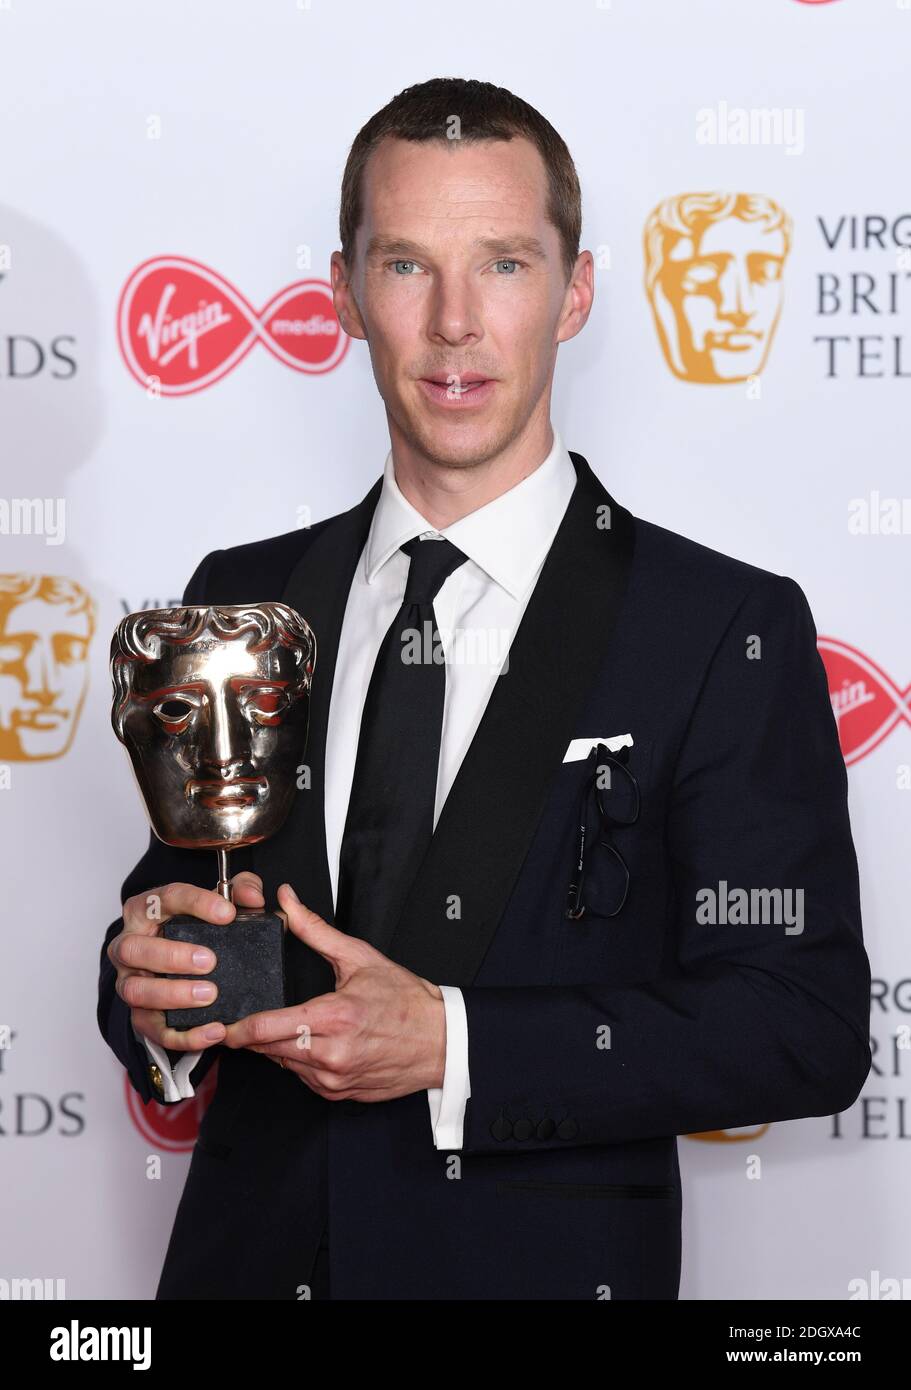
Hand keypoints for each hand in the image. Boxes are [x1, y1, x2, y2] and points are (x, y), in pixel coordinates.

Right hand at [108, 871, 265, 1052]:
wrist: (181, 965)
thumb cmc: (197, 929)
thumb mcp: (218, 903)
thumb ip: (239, 890)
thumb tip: (254, 897)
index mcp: (145, 910)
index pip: (164, 898)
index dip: (196, 903)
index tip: (228, 913)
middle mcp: (129, 945)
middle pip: (133, 948)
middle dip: (171, 956)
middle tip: (209, 961)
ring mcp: (131, 982)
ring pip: (135, 990)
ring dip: (172, 994)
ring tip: (209, 995)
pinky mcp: (141, 1016)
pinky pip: (154, 1030)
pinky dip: (184, 1035)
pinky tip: (214, 1030)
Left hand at [222, 883, 446, 1101]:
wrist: (441, 1041)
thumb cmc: (406, 1000)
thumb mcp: (360, 958)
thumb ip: (315, 930)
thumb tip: (287, 902)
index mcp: (333, 1018)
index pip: (267, 1028)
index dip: (236, 1028)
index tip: (220, 1024)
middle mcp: (331, 1054)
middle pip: (267, 1049)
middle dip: (250, 1037)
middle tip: (238, 1023)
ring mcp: (334, 1078)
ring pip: (283, 1065)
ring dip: (275, 1048)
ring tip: (281, 1027)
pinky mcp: (338, 1093)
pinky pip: (302, 1078)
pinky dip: (298, 1061)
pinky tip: (309, 1044)